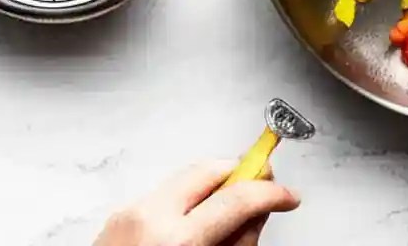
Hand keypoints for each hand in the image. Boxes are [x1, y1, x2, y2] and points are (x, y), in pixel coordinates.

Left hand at [94, 161, 299, 245]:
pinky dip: (188, 199)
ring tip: (232, 209)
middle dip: (241, 172)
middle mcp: (150, 216)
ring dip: (214, 185)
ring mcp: (130, 211)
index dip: (269, 193)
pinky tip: (199, 221)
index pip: (235, 200)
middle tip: (265, 186)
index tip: (287, 195)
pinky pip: (164, 194)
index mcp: (175, 241)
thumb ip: (236, 245)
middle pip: (208, 170)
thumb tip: (254, 216)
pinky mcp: (120, 214)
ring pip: (184, 178)